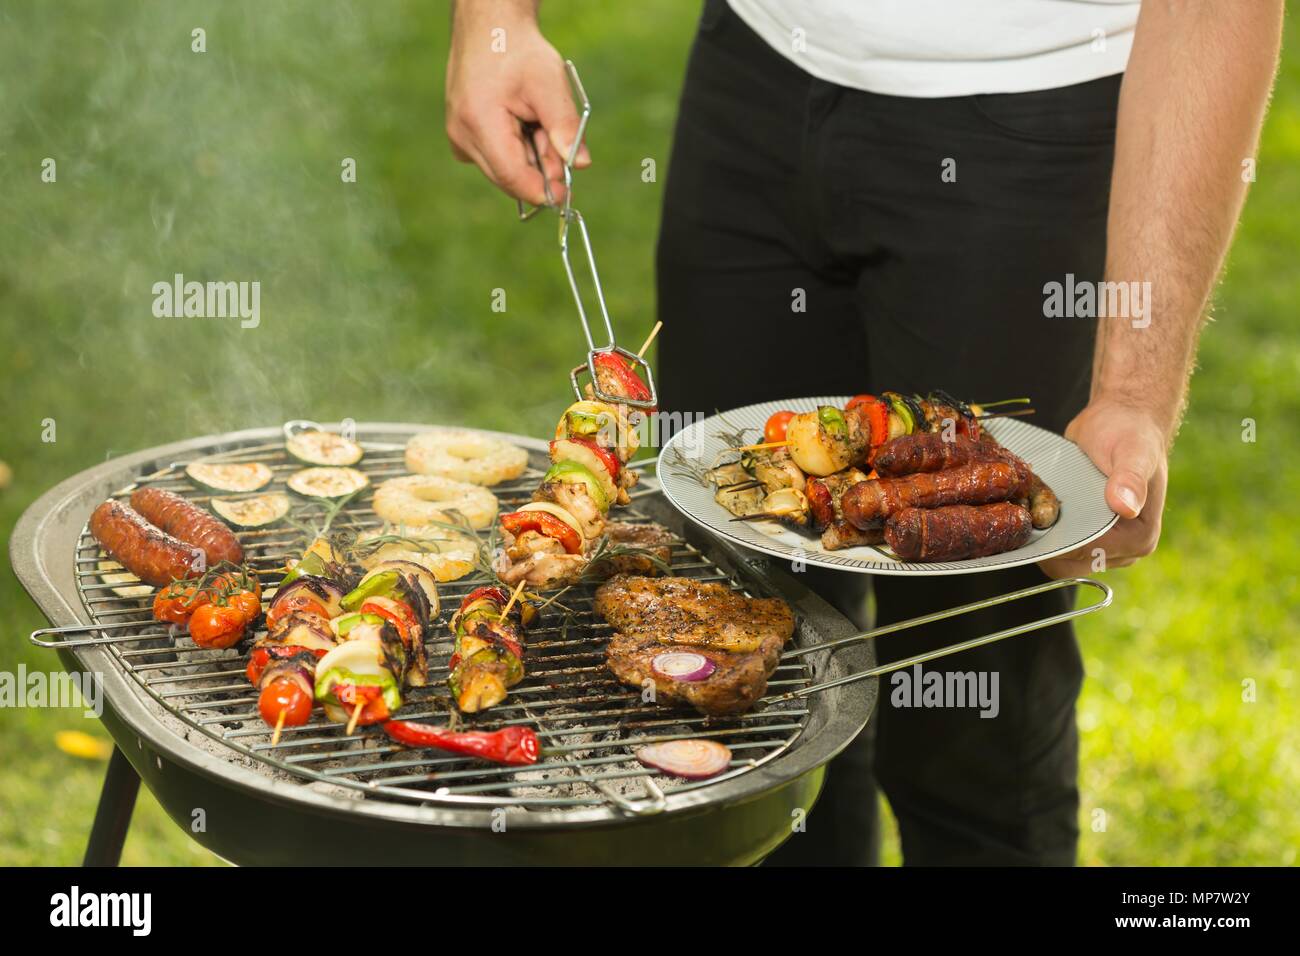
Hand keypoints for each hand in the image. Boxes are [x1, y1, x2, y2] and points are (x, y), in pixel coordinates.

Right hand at [445, 3, 589, 204]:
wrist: (490, 28)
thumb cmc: (519, 50)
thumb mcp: (550, 84)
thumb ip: (565, 126)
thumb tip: (581, 164)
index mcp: (478, 123)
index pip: (512, 177)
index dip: (543, 190)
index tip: (567, 191)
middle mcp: (462, 137)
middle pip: (510, 177)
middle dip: (540, 168)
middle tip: (555, 136)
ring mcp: (459, 139)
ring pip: (505, 170)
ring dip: (530, 155)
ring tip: (535, 119)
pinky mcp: (463, 139)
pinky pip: (497, 159)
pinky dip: (517, 148)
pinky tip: (522, 121)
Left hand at [1038, 397, 1167, 578]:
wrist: (1119, 420)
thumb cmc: (1130, 433)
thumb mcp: (1132, 451)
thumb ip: (1129, 479)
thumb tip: (1126, 506)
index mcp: (1140, 538)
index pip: (1089, 554)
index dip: (1060, 539)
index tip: (1037, 514)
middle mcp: (1123, 550)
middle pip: (1069, 563)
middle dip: (1044, 539)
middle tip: (1027, 507)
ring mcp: (1102, 546)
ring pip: (1056, 558)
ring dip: (1038, 537)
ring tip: (1028, 505)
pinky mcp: (1083, 537)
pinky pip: (1053, 545)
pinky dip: (1039, 531)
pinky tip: (1030, 506)